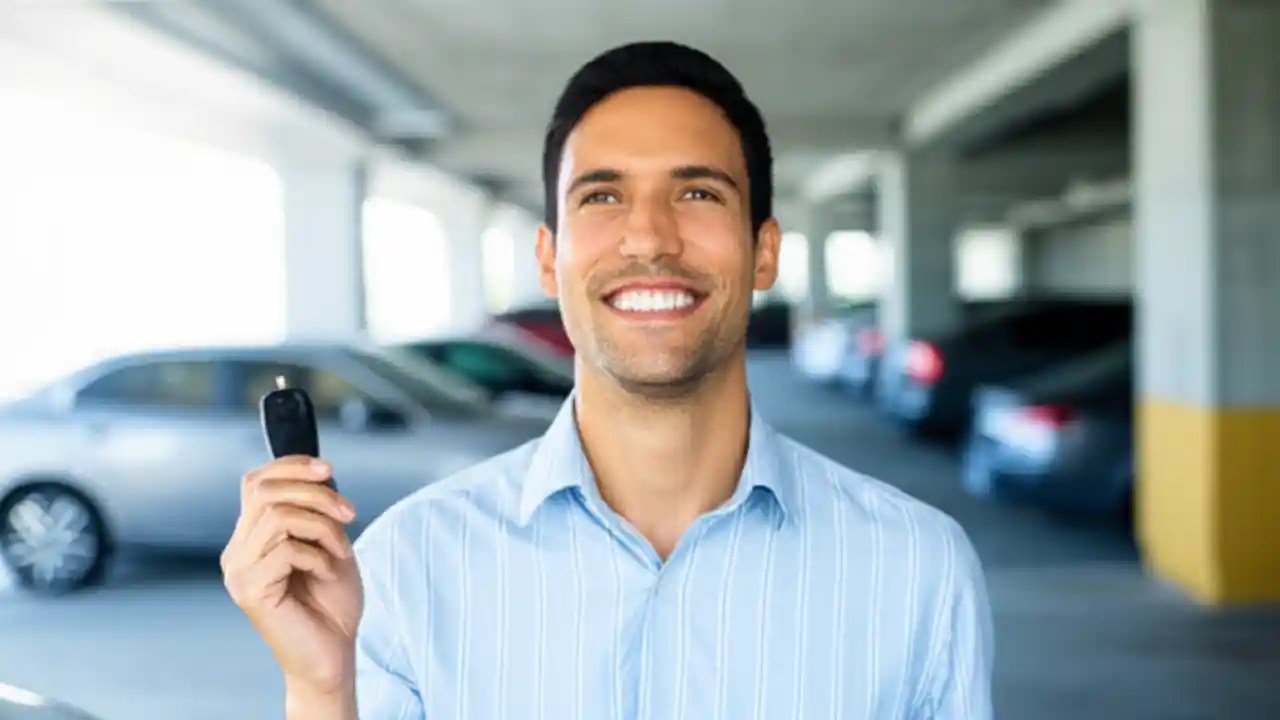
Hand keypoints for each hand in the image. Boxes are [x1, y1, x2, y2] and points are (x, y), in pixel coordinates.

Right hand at [221, 456, 362, 695]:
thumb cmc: (332, 603)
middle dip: (316, 493)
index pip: (256, 482)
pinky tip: (328, 573)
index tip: (330, 470)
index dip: (292, 466)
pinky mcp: (250, 590)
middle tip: (350, 513)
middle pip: (266, 491)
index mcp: (251, 537)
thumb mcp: (329, 542)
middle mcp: (237, 552)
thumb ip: (315, 510)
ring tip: (341, 550)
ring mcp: (239, 572)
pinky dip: (318, 555)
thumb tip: (320, 472)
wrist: (333, 654)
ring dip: (323, 526)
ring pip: (278, 516)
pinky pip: (286, 549)